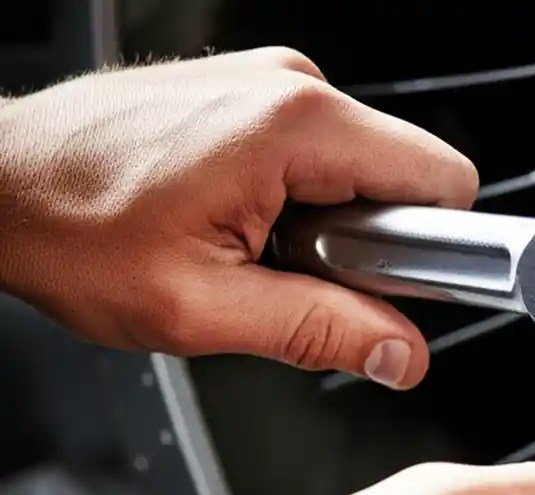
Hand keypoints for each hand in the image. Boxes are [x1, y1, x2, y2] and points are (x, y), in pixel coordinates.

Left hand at [0, 48, 476, 388]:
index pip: (441, 180)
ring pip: (361, 165)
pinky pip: (319, 148)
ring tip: (250, 244)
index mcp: (294, 127)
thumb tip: (401, 353)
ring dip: (328, 218)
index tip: (386, 284)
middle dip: (368, 237)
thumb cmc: (73, 230)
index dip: (430, 245)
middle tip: (289, 270)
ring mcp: (268, 80)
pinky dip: (298, 193)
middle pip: (402, 172)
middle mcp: (290, 85)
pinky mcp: (251, 89)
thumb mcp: (203, 309)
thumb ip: (321, 332)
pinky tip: (236, 217)